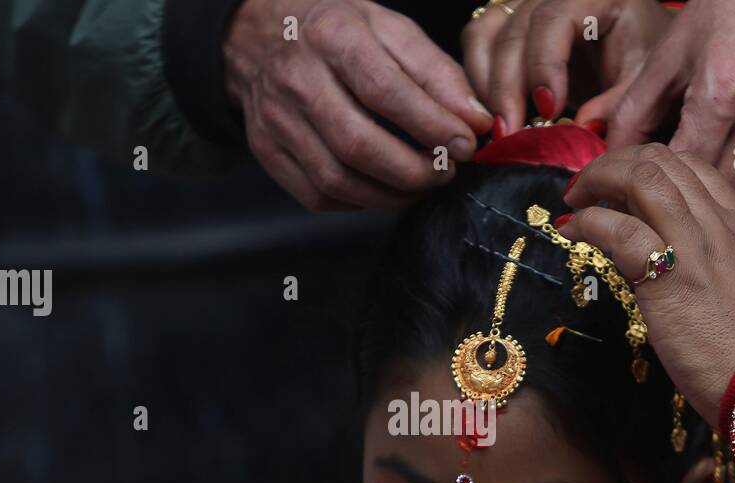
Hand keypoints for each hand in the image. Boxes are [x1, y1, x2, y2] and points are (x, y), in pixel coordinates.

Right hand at [224, 0, 492, 209]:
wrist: (260, 33)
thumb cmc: (336, 30)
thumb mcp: (389, 29)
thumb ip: (435, 72)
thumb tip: (474, 120)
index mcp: (332, 37)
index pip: (385, 91)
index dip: (431, 125)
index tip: (465, 144)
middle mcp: (296, 79)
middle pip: (359, 145)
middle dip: (414, 171)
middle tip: (445, 172)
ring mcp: (275, 120)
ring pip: (337, 180)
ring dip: (390, 194)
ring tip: (420, 184)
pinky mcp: (266, 151)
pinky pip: (317, 196)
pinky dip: (358, 202)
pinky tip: (380, 188)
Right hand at [462, 0, 671, 136]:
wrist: (632, 45)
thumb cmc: (639, 55)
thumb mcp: (643, 78)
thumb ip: (619, 103)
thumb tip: (584, 130)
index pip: (553, 19)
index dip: (543, 66)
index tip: (547, 111)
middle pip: (512, 31)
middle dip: (507, 89)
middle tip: (512, 136)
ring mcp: (523, 5)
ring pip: (484, 36)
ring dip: (486, 87)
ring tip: (502, 130)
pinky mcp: (506, 24)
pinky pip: (478, 46)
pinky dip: (479, 83)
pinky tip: (495, 115)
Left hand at [559, 144, 734, 423]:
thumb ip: (716, 264)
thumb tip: (671, 260)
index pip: (693, 166)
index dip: (648, 164)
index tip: (622, 184)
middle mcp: (721, 223)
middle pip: (662, 161)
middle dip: (616, 162)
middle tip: (589, 185)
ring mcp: (697, 245)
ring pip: (642, 179)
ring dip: (597, 179)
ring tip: (576, 200)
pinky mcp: (669, 276)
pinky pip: (620, 229)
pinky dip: (589, 222)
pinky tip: (574, 231)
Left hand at [608, 0, 734, 217]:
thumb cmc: (731, 11)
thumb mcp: (670, 53)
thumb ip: (633, 110)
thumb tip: (605, 159)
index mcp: (724, 91)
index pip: (683, 171)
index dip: (656, 191)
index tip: (638, 200)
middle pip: (720, 194)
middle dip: (691, 208)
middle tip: (667, 212)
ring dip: (728, 209)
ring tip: (703, 206)